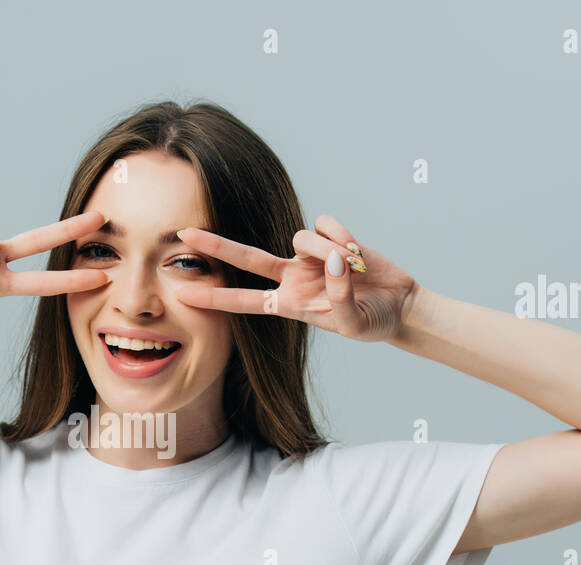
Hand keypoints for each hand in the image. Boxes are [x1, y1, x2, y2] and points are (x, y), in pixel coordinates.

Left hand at [173, 214, 417, 341]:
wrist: (399, 306)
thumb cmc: (372, 323)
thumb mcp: (354, 324)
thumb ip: (341, 298)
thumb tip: (334, 261)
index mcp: (288, 304)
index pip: (243, 301)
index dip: (214, 299)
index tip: (182, 297)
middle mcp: (291, 277)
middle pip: (246, 257)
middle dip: (216, 246)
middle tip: (183, 234)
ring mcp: (309, 256)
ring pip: (301, 237)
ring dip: (327, 248)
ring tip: (353, 264)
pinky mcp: (329, 237)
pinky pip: (323, 224)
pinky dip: (341, 235)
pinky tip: (356, 250)